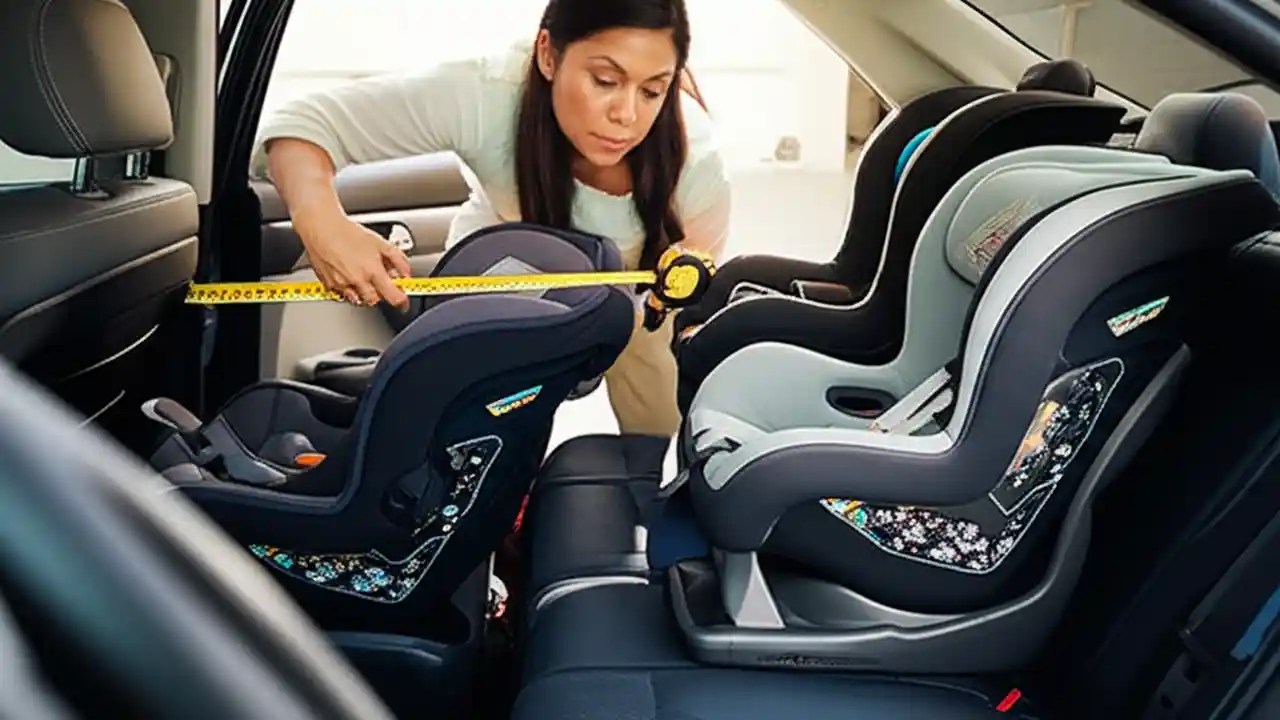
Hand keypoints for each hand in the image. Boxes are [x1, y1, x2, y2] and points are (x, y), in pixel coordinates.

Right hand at [295, 212, 411, 310]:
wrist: (321, 227)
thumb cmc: (347, 232)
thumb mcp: (380, 242)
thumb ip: (398, 259)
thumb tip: (406, 273)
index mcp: (372, 271)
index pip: (393, 297)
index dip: (401, 302)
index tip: (403, 302)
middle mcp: (357, 281)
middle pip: (375, 300)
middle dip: (380, 294)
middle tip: (380, 282)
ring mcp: (341, 284)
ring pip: (357, 299)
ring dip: (364, 293)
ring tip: (362, 276)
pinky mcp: (328, 284)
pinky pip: (342, 294)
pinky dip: (348, 289)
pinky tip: (348, 274)